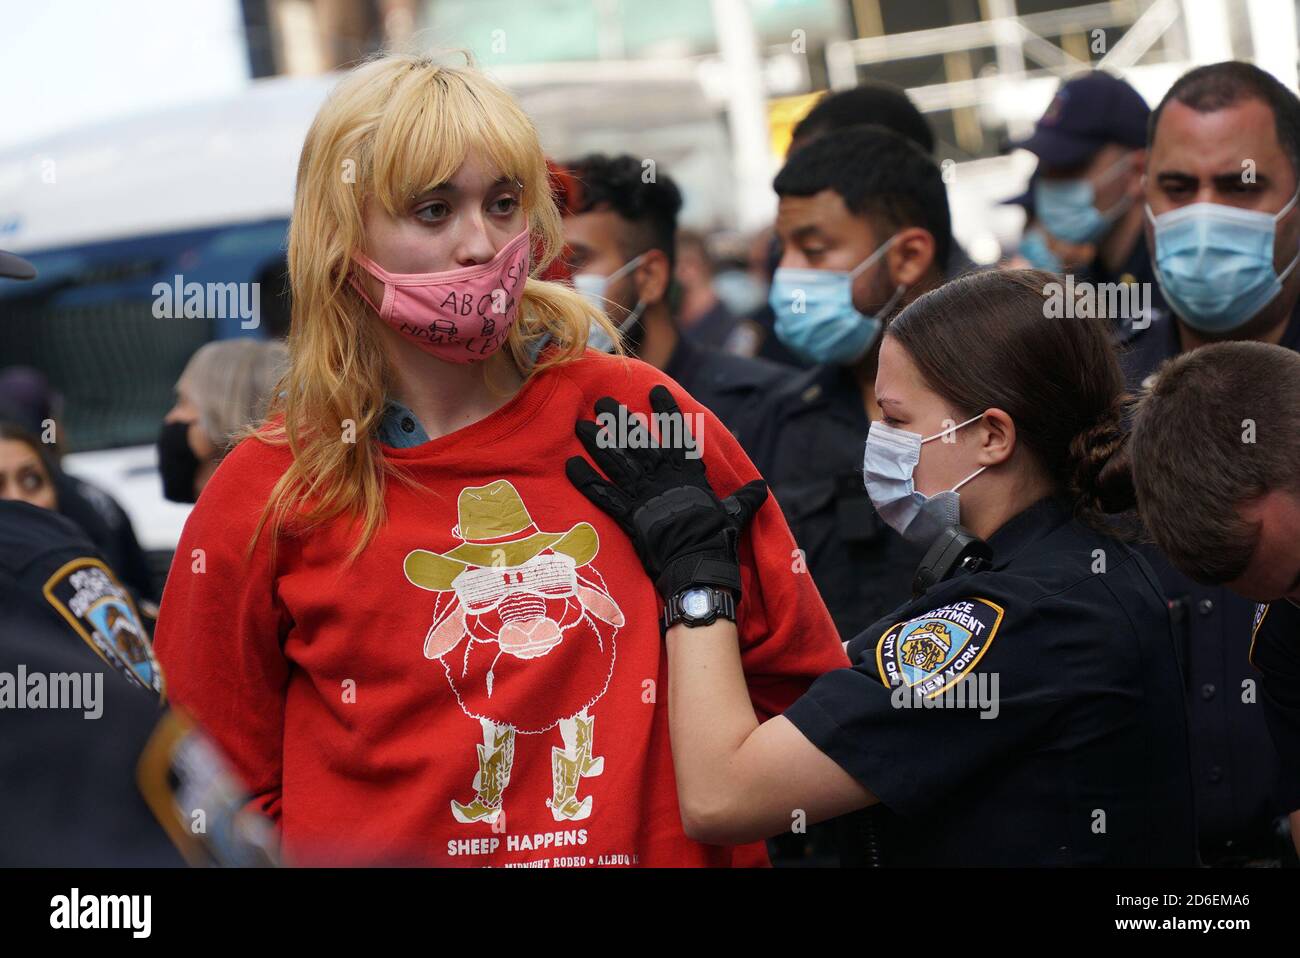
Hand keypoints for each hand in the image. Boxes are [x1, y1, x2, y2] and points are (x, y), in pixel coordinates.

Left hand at [565, 385, 767, 601]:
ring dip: (598, 444)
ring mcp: (645, 497)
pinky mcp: (630, 518)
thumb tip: (760, 487)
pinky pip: (604, 496)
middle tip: (602, 403)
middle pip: (638, 443)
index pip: (677, 436)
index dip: (666, 412)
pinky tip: (571, 466)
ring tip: (582, 427)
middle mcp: (664, 480)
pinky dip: (587, 481)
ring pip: (617, 463)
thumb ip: (744, 498)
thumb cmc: (719, 541)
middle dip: (619, 421)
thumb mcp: (736, 515)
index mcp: (689, 476)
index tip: (655, 391)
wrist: (699, 567)